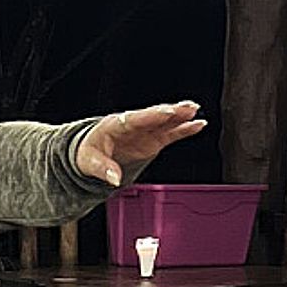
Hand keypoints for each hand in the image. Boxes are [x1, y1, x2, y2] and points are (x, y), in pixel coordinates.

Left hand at [76, 102, 207, 188]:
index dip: (152, 115)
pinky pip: (171, 133)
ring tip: (195, 110)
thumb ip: (102, 169)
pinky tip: (198, 124)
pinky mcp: (153, 139)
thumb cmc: (90, 151)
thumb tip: (113, 178)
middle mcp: (134, 125)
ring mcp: (145, 131)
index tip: (166, 112)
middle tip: (187, 108)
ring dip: (181, 116)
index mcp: (116, 125)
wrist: (93, 151)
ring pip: (165, 121)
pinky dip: (184, 129)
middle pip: (154, 116)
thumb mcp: (89, 161)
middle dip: (171, 112)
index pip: (136, 119)